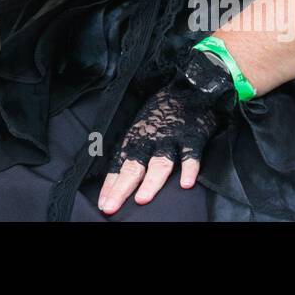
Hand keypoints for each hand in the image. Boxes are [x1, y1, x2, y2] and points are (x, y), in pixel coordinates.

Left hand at [97, 56, 236, 214]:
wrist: (188, 86)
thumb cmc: (163, 111)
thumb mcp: (142, 127)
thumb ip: (135, 151)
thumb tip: (121, 178)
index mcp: (135, 138)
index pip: (119, 165)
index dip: (110, 185)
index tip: (102, 204)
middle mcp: (149, 140)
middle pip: (133, 167)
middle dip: (121, 188)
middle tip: (111, 207)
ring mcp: (170, 138)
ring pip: (159, 163)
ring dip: (150, 182)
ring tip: (142, 199)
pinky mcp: (191, 137)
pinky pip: (191, 156)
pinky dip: (189, 169)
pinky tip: (186, 184)